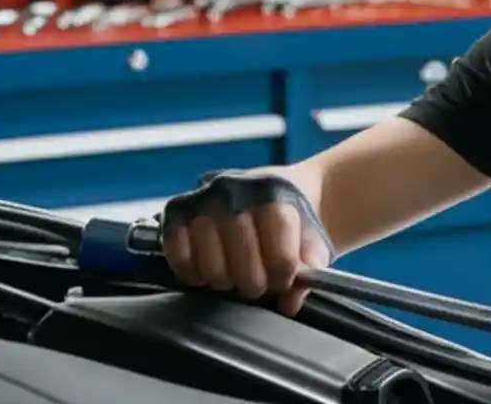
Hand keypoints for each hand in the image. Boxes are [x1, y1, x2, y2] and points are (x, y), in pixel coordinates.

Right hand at [160, 169, 333, 315]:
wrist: (276, 187)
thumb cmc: (296, 218)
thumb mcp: (314, 240)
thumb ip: (309, 269)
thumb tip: (289, 303)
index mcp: (272, 191)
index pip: (280, 258)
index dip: (284, 278)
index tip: (285, 278)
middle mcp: (233, 190)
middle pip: (244, 266)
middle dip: (256, 284)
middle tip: (260, 281)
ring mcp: (201, 199)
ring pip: (212, 268)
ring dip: (226, 282)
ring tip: (236, 275)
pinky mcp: (176, 210)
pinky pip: (178, 257)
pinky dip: (193, 274)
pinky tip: (209, 271)